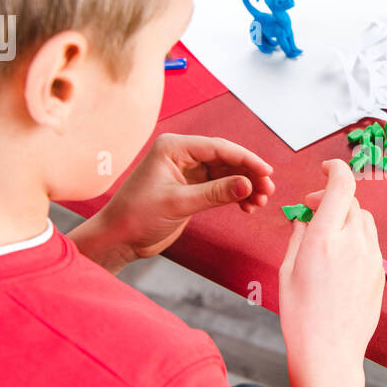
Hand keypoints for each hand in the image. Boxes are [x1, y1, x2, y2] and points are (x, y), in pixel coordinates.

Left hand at [72, 133, 274, 271]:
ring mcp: (187, 171)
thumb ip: (215, 193)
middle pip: (226, 159)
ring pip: (226, 173)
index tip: (267, 173)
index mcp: (173, 147)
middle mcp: (181, 155)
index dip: (246, 159)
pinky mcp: (191, 188)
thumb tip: (248, 185)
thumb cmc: (137, 216)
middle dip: (248, 175)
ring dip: (244, 187)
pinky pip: (220, 187)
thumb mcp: (179, 203)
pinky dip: (235, 196)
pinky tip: (247, 207)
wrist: (119, 239)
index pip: (218, 147)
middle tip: (267, 191)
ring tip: (259, 203)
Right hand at [278, 159, 383, 386]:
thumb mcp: (288, 271)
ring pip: (364, 220)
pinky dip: (356, 237)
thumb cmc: (301, 316)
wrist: (329, 353)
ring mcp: (371, 258)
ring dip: (346, 216)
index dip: (335, 168)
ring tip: (327, 234)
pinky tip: (340, 257)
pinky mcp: (380, 272)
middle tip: (312, 209)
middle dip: (332, 197)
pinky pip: (371, 242)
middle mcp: (353, 243)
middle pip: (351, 201)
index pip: (341, 184)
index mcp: (325, 238)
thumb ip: (299, 236)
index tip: (325, 169)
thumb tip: (306, 219)